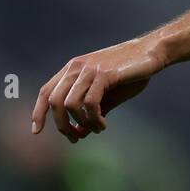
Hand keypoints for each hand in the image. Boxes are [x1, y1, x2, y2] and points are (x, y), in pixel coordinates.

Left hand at [32, 36, 164, 141]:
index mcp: (73, 69)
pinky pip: (90, 103)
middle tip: (76, 137)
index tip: (37, 131)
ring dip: (82, 123)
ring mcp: (90, 70)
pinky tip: (103, 124)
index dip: (38, 112)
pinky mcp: (104, 74)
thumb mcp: (108, 95)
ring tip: (98, 128)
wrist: (153, 52)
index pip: (46, 92)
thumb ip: (92, 111)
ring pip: (70, 105)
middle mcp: (77, 67)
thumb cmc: (131, 73)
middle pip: (54, 101)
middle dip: (62, 125)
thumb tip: (81, 132)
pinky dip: (94, 119)